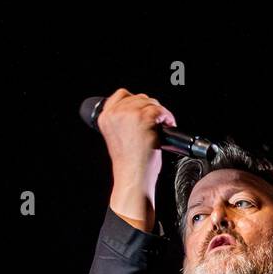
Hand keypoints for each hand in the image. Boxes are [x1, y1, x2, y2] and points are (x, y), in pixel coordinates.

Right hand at [101, 88, 176, 232]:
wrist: (133, 179)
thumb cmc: (129, 165)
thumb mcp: (118, 137)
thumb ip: (122, 121)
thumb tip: (138, 109)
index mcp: (105, 118)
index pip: (121, 94)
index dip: (135, 102)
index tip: (143, 111)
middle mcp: (115, 113)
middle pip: (139, 97)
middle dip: (150, 109)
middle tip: (155, 123)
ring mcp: (129, 114)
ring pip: (151, 102)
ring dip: (159, 113)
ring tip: (161, 127)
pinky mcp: (144, 118)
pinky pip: (161, 110)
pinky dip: (167, 117)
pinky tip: (166, 127)